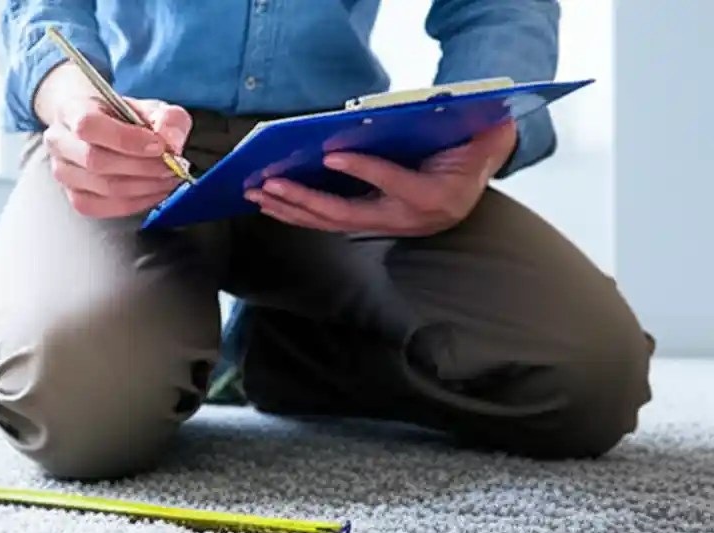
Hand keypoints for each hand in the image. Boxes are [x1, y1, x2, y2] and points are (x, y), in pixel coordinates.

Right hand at [35, 63, 190, 218]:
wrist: (99, 128)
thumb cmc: (122, 117)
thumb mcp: (149, 107)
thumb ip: (168, 118)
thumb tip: (171, 142)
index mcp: (71, 110)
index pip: (89, 126)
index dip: (125, 139)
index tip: (159, 145)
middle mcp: (59, 142)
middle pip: (96, 161)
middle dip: (142, 166)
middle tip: (171, 165)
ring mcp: (63, 173)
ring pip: (102, 188)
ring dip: (144, 186)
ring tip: (168, 178)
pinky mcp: (74, 197)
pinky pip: (103, 208)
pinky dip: (135, 203)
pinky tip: (154, 192)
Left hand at [246, 119, 518, 235]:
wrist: (479, 181)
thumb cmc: (471, 151)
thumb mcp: (475, 138)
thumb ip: (460, 127)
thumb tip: (439, 102)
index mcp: (433, 196)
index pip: (393, 182)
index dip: (363, 170)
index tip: (330, 156)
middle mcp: (406, 219)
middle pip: (347, 213)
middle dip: (305, 200)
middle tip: (270, 184)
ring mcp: (387, 226)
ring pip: (332, 223)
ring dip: (292, 209)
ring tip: (258, 195)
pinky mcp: (372, 224)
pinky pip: (329, 222)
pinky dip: (299, 212)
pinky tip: (272, 202)